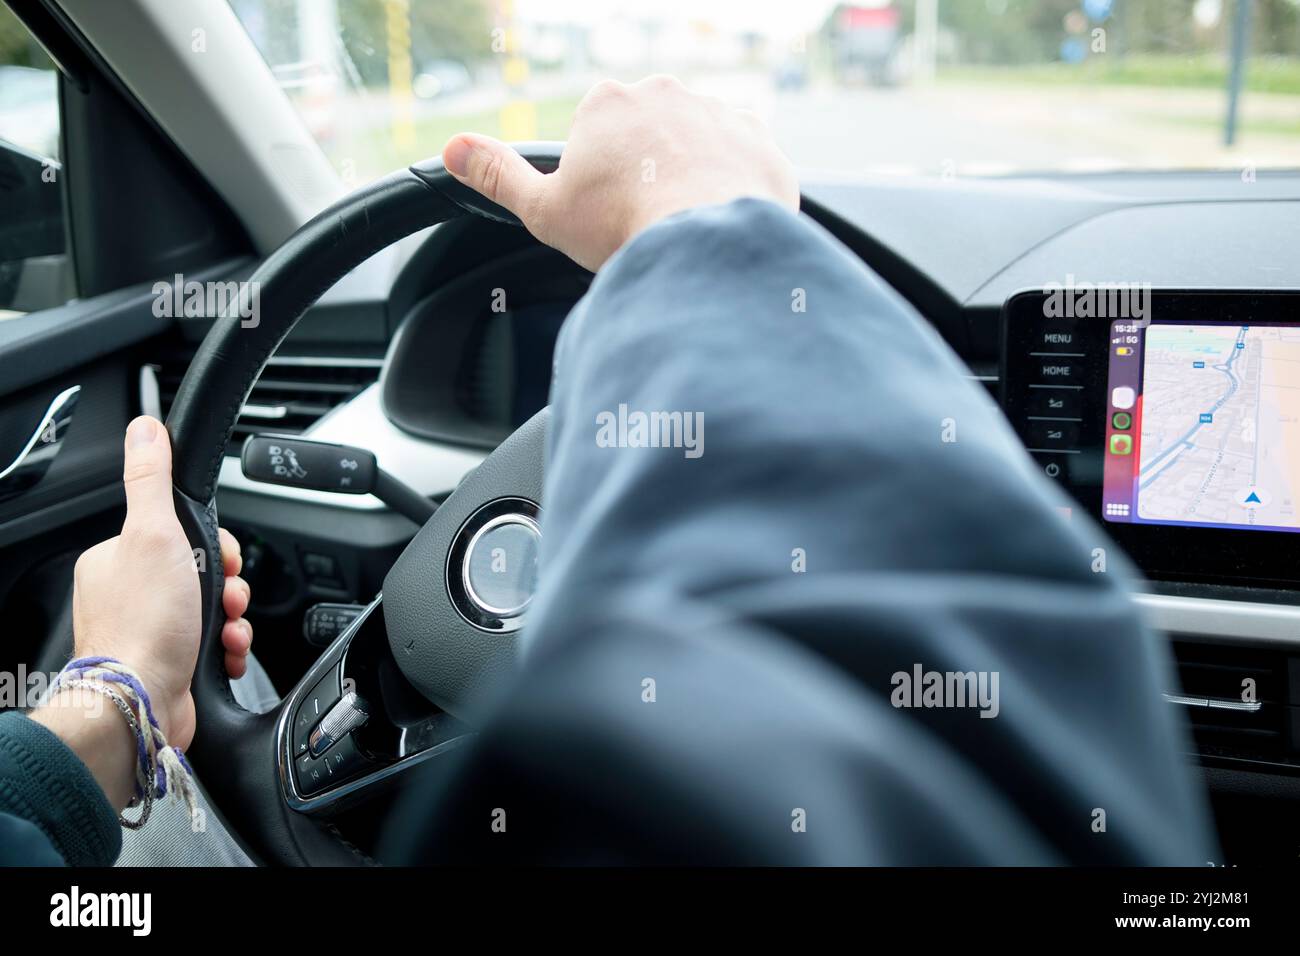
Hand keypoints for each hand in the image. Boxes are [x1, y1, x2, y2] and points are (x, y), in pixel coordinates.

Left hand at [67, 416, 252, 750]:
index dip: (214, 545)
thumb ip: (151, 480)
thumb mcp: (153, 533)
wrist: (142, 703)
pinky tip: (225, 654)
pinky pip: (212, 646)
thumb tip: (146, 429)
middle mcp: (128, 595)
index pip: (181, 534)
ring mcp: (148, 632)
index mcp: (117, 560)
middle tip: (227, 599)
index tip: (223, 558)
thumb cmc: (145, 624)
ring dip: (233, 620)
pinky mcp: (169, 664)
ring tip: (227, 631)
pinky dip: (227, 649)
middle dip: (229, 587)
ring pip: (212, 610)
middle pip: (202, 573)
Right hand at [441, 75, 798, 271]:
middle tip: (645, 220)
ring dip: (692, 175)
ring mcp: (716, 111)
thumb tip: (452, 149)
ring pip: (697, 144)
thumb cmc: (621, 227)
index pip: (597, 131)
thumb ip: (497, 175)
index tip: (607, 208)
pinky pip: (743, 159)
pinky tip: (721, 219)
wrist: (703, 242)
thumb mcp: (543, 209)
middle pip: (648, 134)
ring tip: (685, 224)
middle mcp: (663, 93)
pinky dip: (734, 186)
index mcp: (607, 104)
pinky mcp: (759, 139)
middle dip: (647, 170)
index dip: (600, 175)